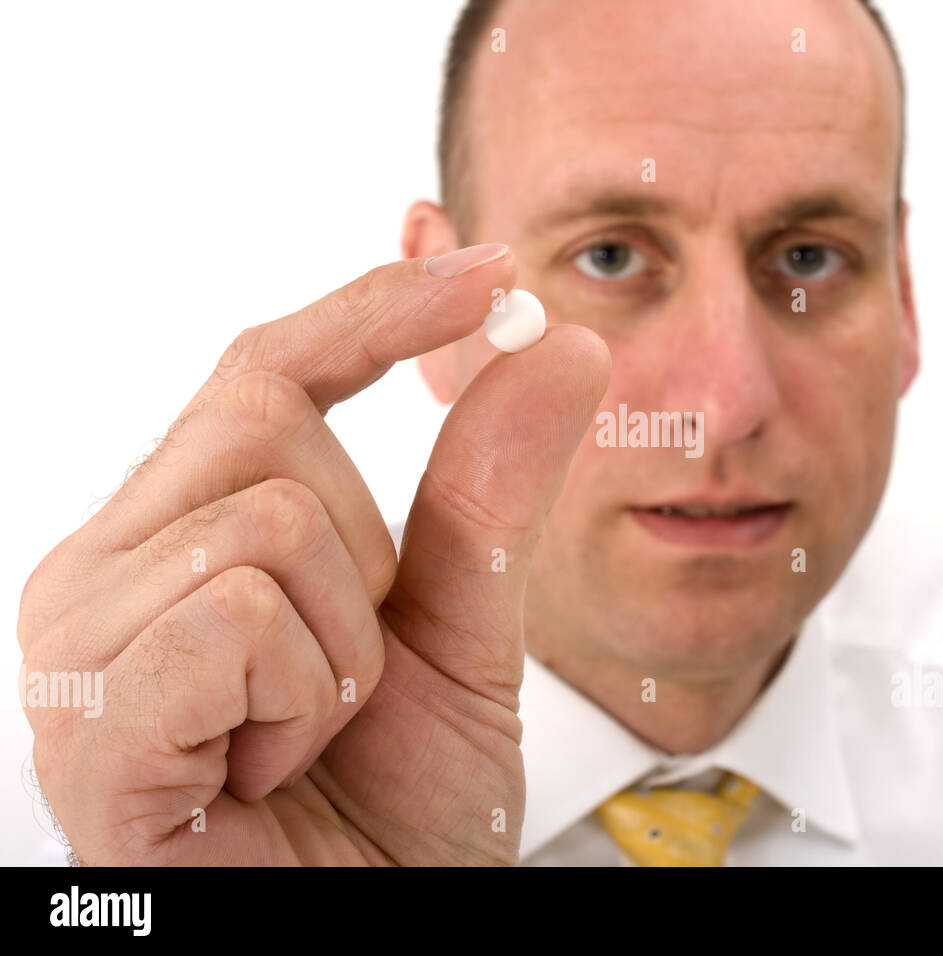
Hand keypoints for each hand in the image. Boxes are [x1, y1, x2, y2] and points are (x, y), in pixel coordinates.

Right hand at [17, 244, 609, 863]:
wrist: (372, 934)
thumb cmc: (393, 804)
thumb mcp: (463, 626)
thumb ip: (490, 485)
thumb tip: (556, 342)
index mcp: (187, 532)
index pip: (268, 367)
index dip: (376, 307)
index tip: (486, 269)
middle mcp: (110, 567)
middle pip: (264, 421)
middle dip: (369, 558)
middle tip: (348, 681)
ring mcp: (82, 642)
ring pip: (270, 523)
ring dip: (343, 652)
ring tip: (300, 741)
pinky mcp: (89, 725)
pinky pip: (236, 620)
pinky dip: (301, 703)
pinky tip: (260, 774)